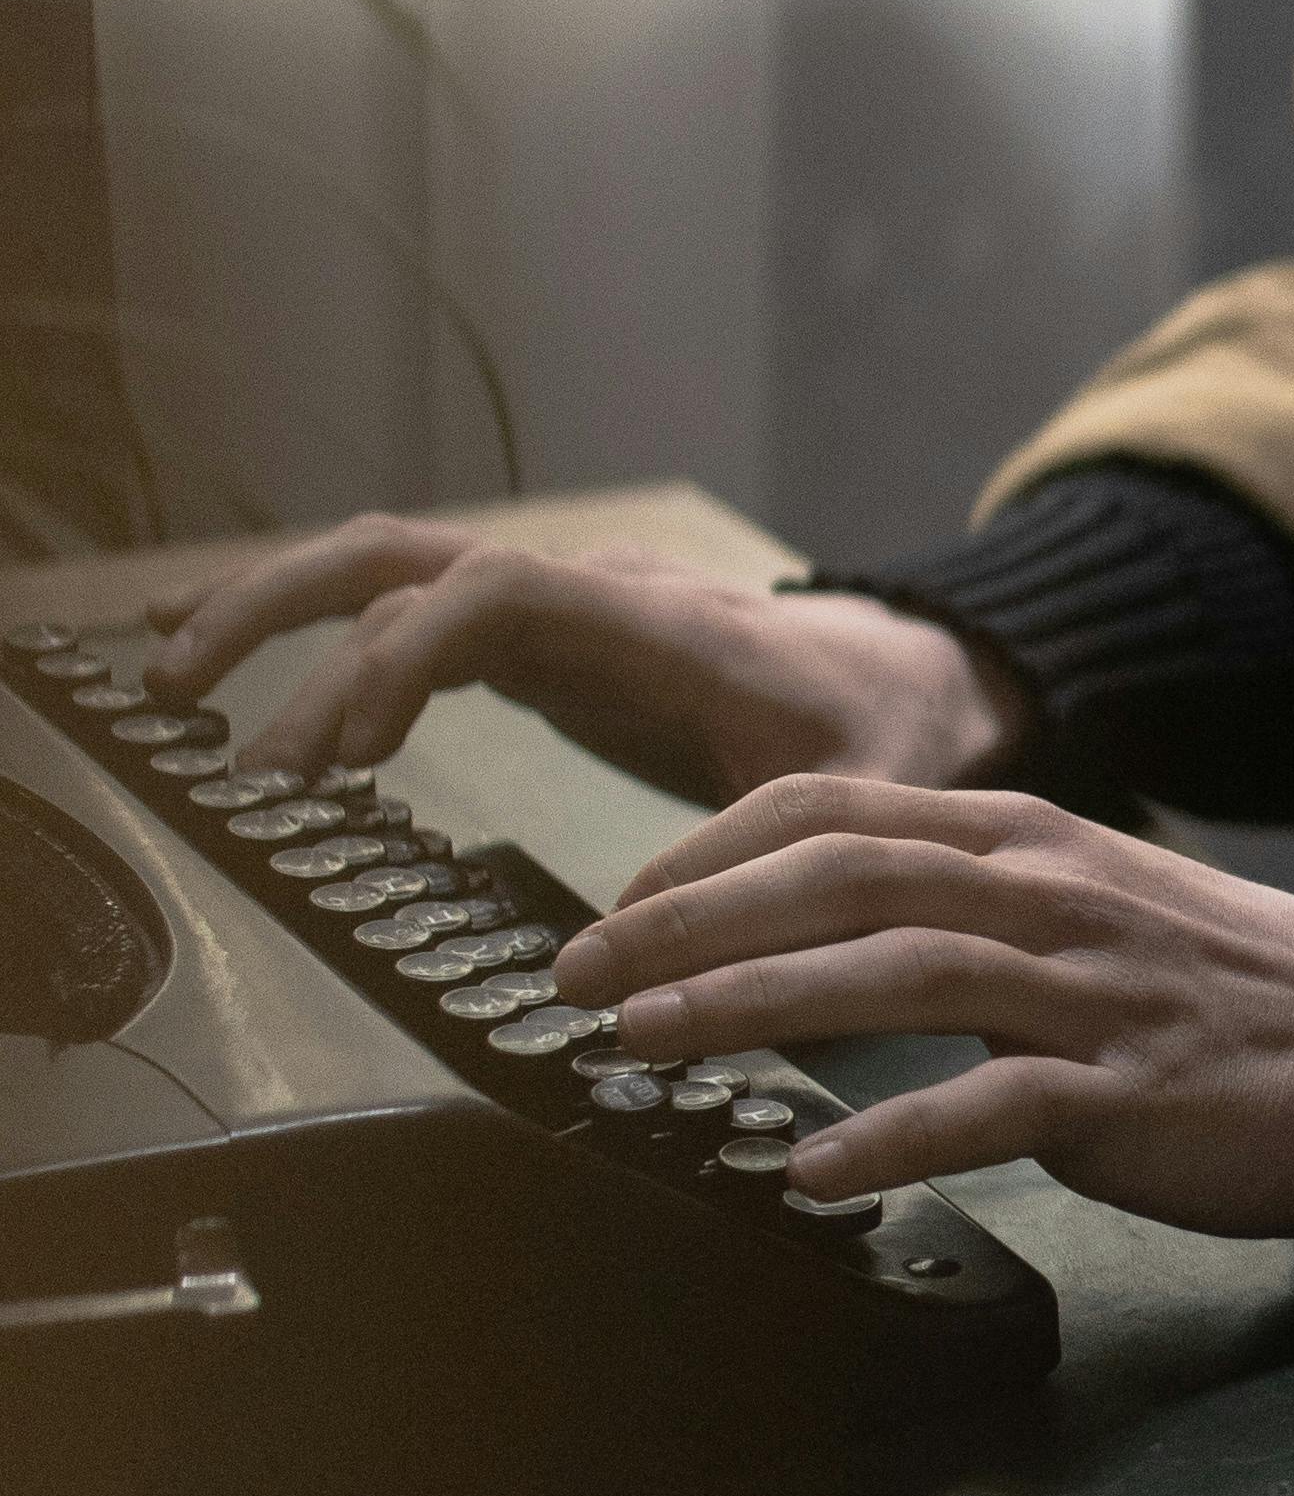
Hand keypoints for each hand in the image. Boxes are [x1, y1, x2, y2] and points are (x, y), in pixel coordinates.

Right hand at [147, 520, 1029, 807]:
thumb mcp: (862, 797)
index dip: (409, 651)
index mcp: (657, 620)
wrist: (917, 674)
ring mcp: (560, 609)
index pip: (501, 590)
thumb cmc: (891, 732)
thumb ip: (769, 854)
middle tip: (184, 685)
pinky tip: (266, 703)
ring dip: (281, 613)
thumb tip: (627, 939)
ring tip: (173, 678)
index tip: (352, 747)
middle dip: (287, 608)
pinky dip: (332, 650)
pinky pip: (418, 625)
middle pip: (410, 556)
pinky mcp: (545, 643)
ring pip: (396, 575)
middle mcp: (592, 594)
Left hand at [552, 778, 1293, 1238]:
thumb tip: (823, 937)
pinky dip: (893, 1136)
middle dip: (690, 919)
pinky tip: (811, 1175)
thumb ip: (969, 907)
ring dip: (753, 1003)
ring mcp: (1087, 990)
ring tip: (645, 1044)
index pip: (839, 808)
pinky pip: (992, 1107)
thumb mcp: (1090, 908)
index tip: (617, 904)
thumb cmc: (1223, 992)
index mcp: (1030, 840)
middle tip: (577, 972)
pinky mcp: (1125, 1093)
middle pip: (841, 875)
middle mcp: (1048, 893)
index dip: (710, 850)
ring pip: (895, 970)